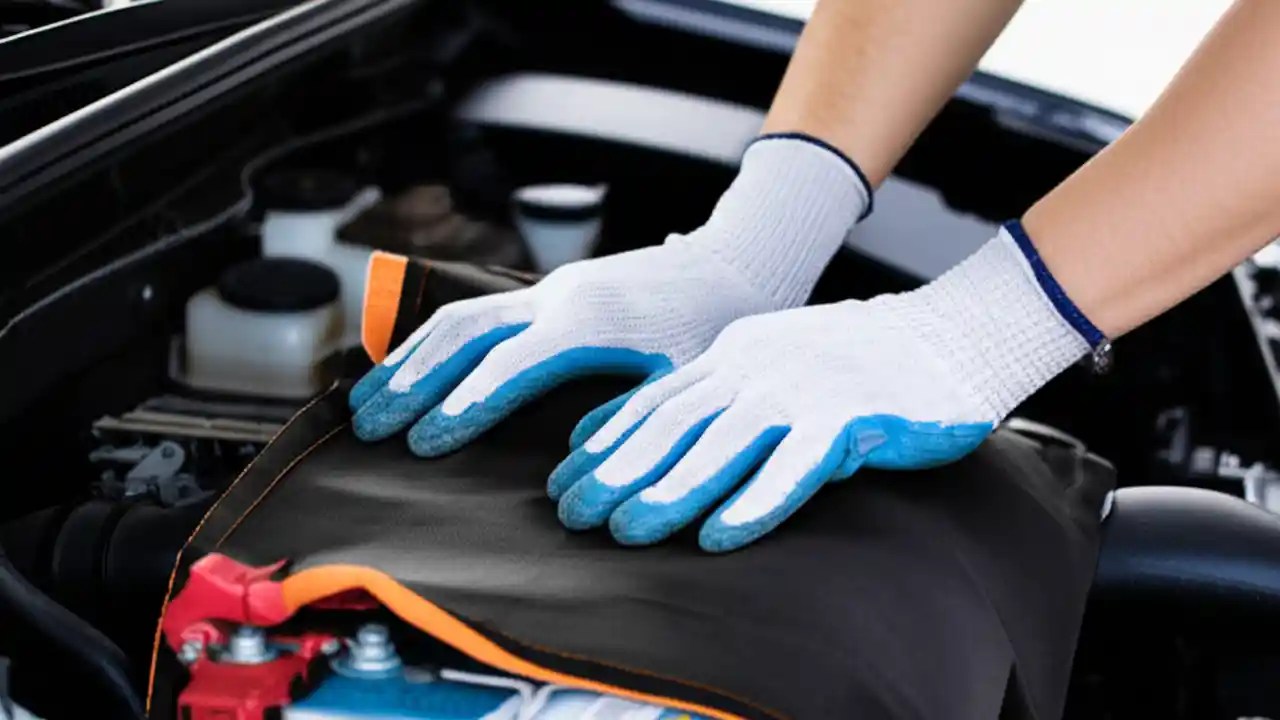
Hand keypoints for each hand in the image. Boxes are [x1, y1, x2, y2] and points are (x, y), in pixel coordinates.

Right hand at [349, 135, 870, 455]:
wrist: (738, 264)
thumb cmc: (717, 329)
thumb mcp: (682, 379)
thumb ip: (629, 419)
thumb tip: (574, 464)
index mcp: (587, 320)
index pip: (507, 367)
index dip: (461, 406)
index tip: (421, 445)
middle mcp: (558, 297)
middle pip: (462, 332)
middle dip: (411, 380)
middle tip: (367, 426)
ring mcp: (551, 289)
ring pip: (462, 316)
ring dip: (412, 357)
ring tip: (368, 397)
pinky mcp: (554, 291)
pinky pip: (481, 312)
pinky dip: (439, 340)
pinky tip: (416, 365)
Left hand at [549, 225, 1093, 551]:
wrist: (947, 337)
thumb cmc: (853, 360)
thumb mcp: (768, 360)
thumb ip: (708, 393)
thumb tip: (644, 433)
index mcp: (733, 353)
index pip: (654, 402)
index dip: (604, 445)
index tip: (563, 484)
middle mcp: (757, 366)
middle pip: (673, 424)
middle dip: (618, 473)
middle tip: (575, 516)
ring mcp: (803, 387)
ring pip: (722, 444)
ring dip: (670, 491)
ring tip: (628, 532)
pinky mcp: (851, 416)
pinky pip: (795, 466)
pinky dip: (756, 502)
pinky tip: (721, 536)